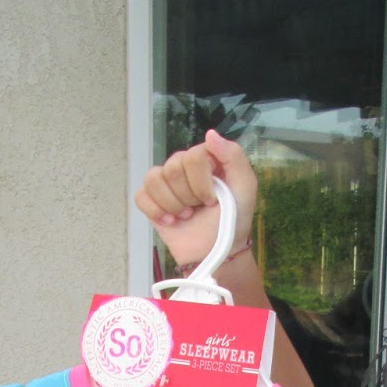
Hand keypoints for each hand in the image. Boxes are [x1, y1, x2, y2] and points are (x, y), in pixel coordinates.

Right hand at [134, 129, 256, 270]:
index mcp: (205, 158)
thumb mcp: (245, 186)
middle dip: (188, 196)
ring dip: (173, 205)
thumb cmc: (234, 220)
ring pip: (154, 180)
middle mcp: (182, 166)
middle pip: (172, 169)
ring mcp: (165, 183)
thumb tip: (210, 134)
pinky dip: (155, 211)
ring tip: (186, 216)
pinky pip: (141, 196)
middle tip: (199, 209)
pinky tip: (170, 221)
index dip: (201, 182)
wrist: (218, 252)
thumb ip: (233, 156)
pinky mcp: (151, 201)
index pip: (192, 156)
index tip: (212, 199)